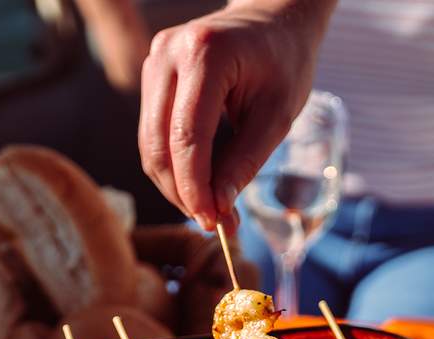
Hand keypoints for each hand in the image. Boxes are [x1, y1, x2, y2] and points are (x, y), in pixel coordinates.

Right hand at [138, 0, 335, 231]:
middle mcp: (169, 53)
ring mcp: (154, 61)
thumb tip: (219, 208)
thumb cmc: (284, 62)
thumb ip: (246, 161)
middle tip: (212, 222)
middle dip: (181, 191)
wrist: (273, 19)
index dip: (194, 186)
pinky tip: (198, 183)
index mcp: (205, 54)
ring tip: (209, 207)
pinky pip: (152, 133)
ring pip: (149, 143)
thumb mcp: (278, 114)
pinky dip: (172, 165)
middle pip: (158, 144)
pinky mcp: (152, 74)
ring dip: (174, 183)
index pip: (187, 136)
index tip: (212, 222)